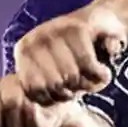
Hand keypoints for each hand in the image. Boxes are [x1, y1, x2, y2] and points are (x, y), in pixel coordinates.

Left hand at [12, 5, 126, 105]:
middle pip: (55, 86)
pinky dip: (101, 74)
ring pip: (72, 77)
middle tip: (81, 82)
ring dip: (88, 84)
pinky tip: (103, 71)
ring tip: (92, 75)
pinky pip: (89, 66)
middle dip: (72, 91)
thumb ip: (46, 90)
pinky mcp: (77, 29)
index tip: (65, 91)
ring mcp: (55, 31)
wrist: (101, 22)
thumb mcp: (55, 75)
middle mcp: (36, 39)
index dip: (54, 98)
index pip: (34, 91)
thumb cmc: (76, 58)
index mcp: (24, 52)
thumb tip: (42, 104)